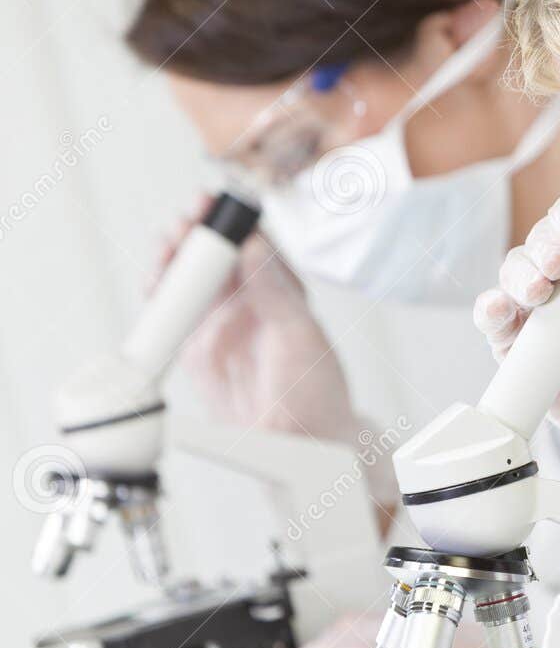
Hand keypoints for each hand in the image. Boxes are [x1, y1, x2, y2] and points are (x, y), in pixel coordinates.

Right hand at [156, 194, 356, 443]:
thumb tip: (254, 247)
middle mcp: (251, 303)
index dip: (232, 220)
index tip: (212, 203)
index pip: (253, 244)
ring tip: (165, 248)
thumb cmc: (317, 391)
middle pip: (215, 256)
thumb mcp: (301, 336)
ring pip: (190, 282)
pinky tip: (154, 285)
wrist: (302, 444)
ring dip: (174, 262)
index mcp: (282, 292)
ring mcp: (221, 324)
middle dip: (196, 234)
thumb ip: (276, 292)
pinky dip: (160, 298)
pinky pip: (173, 316)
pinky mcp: (198, 350)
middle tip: (182, 224)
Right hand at [473, 186, 559, 512]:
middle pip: (542, 240)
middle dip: (545, 245)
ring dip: (519, 275)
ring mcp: (542, 309)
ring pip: (514, 274)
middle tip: (558, 262)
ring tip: (538, 291)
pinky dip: (489, 310)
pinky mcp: (520, 344)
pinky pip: (496, 321)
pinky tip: (496, 308)